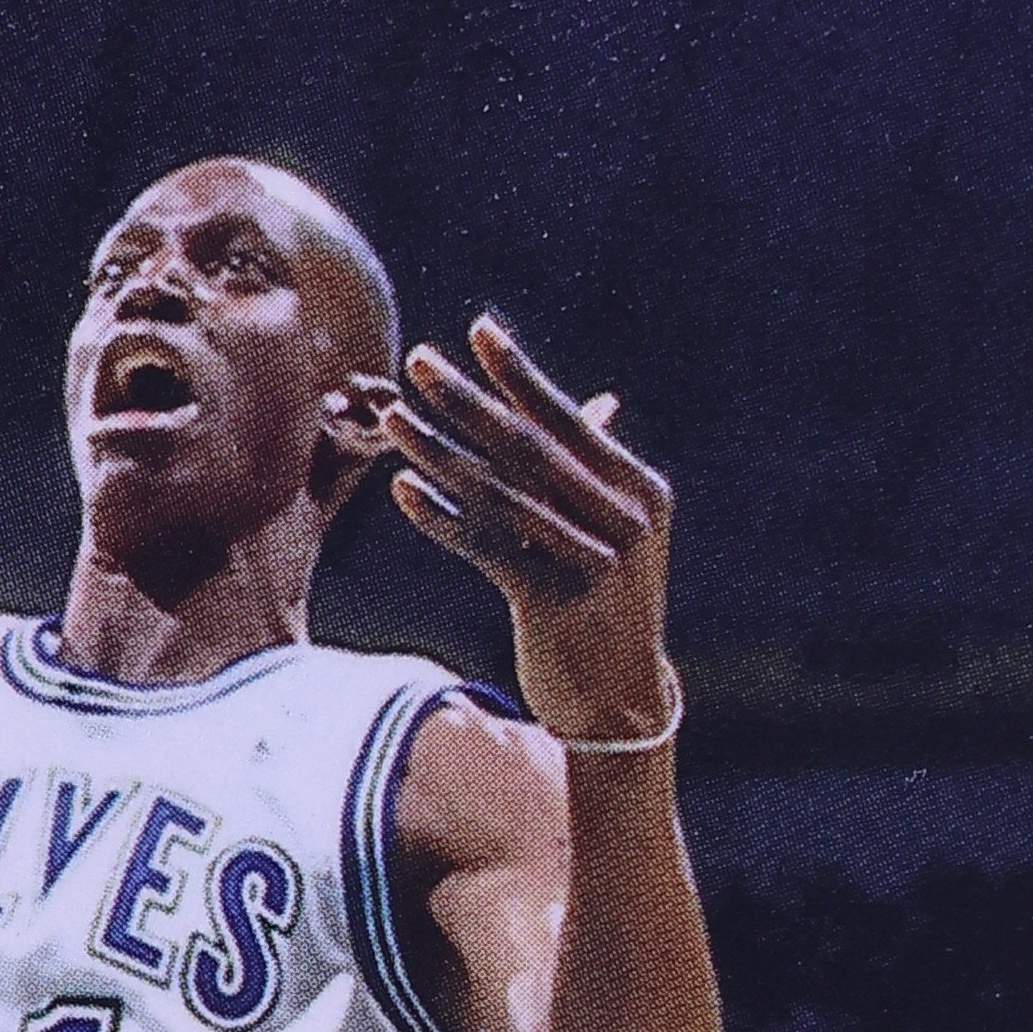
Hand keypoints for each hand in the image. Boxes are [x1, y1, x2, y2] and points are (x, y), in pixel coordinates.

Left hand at [355, 316, 676, 747]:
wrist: (621, 701)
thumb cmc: (607, 606)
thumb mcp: (615, 535)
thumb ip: (596, 471)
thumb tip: (595, 405)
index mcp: (640, 490)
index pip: (568, 420)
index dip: (519, 375)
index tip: (478, 330)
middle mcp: (624, 519)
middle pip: (529, 446)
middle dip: (468, 400)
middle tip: (418, 359)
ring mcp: (591, 560)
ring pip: (499, 493)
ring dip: (438, 452)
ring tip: (392, 419)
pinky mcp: (554, 602)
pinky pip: (484, 548)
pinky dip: (442, 519)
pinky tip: (402, 493)